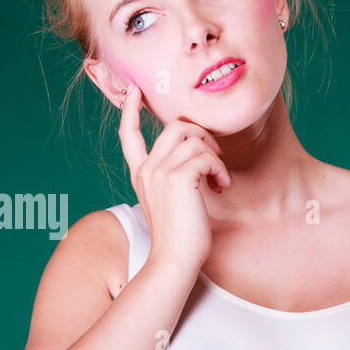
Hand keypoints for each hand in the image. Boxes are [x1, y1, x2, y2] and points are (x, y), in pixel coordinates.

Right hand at [116, 81, 231, 272]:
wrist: (174, 260)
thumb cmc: (179, 237)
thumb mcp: (169, 201)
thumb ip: (173, 177)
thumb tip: (197, 158)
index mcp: (141, 174)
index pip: (129, 135)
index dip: (131, 110)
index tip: (135, 90)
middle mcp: (146, 169)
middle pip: (174, 126)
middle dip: (201, 135)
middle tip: (214, 159)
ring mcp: (160, 172)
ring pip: (193, 138)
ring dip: (215, 156)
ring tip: (219, 180)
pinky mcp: (178, 178)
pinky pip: (206, 156)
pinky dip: (219, 170)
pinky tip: (221, 188)